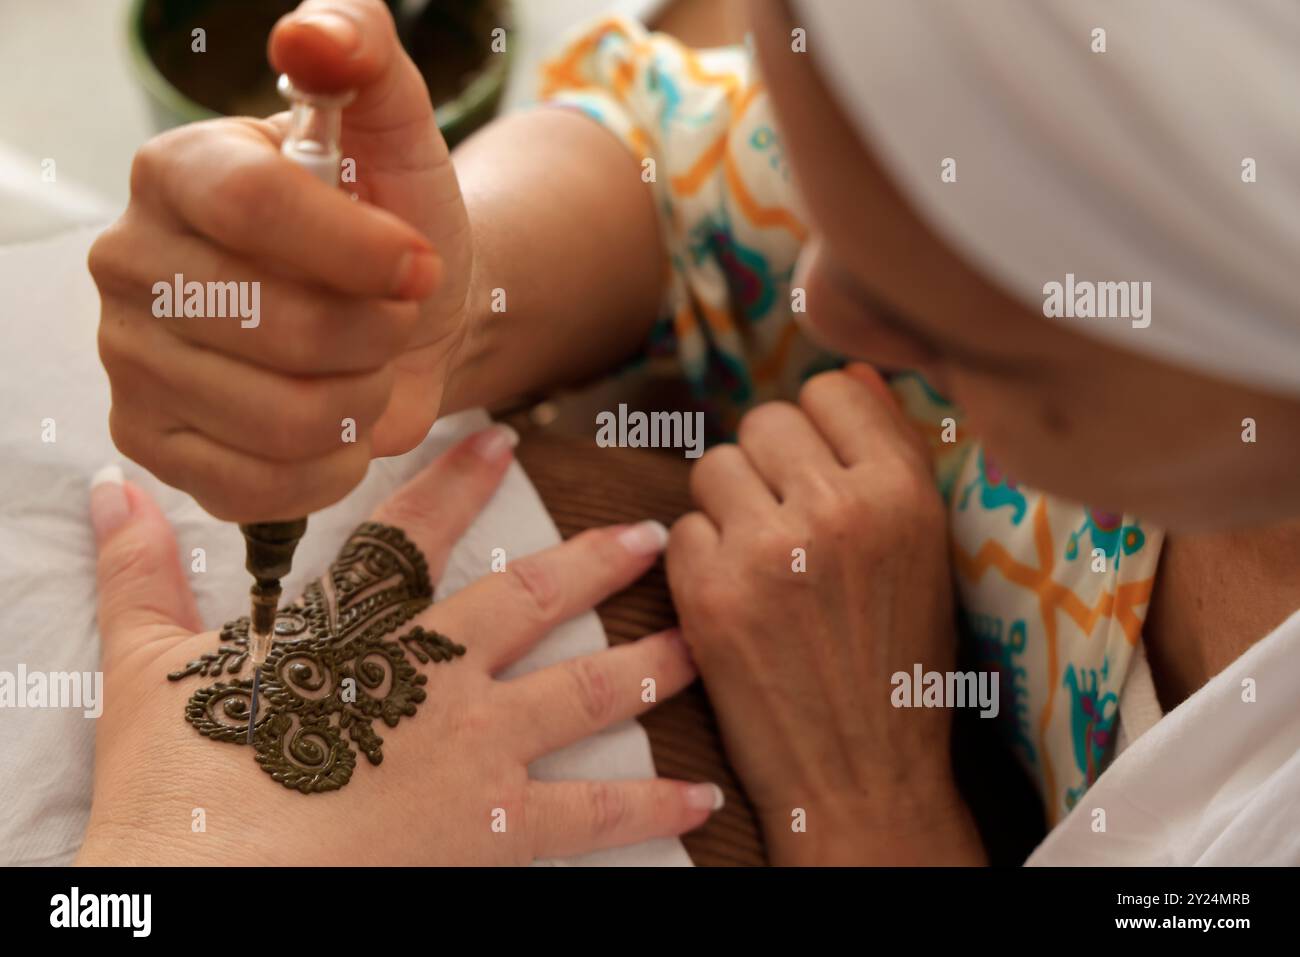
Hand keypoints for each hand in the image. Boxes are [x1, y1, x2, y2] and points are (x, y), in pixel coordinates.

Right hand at [79, 426, 717, 864]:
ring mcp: (479, 748)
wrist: (211, 887)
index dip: (458, 479)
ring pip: (584, 690)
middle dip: (598, 562)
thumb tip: (113, 494)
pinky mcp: (499, 828)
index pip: (414, 532)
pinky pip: (593, 816)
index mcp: (357, 631)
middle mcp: (435, 675)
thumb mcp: (148, 675)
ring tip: (696, 645)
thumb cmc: (181, 788)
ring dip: (649, 665)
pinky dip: (651, 806)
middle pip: (534, 599)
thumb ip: (142, 580)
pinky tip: (702, 795)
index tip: (503, 439)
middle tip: (652, 532)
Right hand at [89, 0, 472, 521]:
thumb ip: (364, 56)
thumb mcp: (396, 128)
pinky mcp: (153, 443)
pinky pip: (261, 486)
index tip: (420, 265)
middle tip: (393, 318)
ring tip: (367, 366)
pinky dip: (334, 464)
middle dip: (378, 333)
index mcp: (178, 170)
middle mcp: (131, 262)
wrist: (397, 315)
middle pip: (280, 326)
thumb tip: (312, 37)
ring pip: (284, 416)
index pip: (251, 205)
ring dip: (364, 398)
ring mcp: (131, 359)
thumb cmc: (394, 222)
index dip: (357, 249)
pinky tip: (341, 423)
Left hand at [666, 366, 984, 864]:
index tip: (819, 471)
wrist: (859, 774)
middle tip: (787, 525)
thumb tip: (848, 374)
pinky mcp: (708, 593)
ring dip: (727, 508)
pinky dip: (698, 559)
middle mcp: (837, 509)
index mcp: (903, 492)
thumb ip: (890, 457)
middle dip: (768, 466)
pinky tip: (734, 600)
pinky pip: (679, 528)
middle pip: (764, 421)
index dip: (819, 430)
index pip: (830, 390)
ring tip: (762, 564)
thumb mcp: (927, 554)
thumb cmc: (898, 661)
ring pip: (714, 467)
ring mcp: (768, 551)